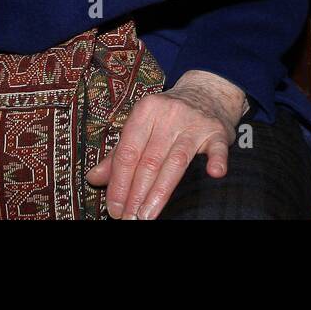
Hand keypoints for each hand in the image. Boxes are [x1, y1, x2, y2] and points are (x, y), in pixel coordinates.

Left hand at [86, 69, 246, 219]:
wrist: (207, 92)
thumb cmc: (168, 115)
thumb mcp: (141, 126)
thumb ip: (119, 153)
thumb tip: (93, 178)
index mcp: (146, 110)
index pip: (128, 152)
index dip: (119, 183)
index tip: (114, 208)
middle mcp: (170, 114)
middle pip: (150, 160)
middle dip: (137, 193)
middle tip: (130, 218)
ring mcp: (195, 122)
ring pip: (176, 161)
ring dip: (161, 191)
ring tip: (148, 214)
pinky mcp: (217, 131)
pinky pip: (217, 148)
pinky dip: (217, 161)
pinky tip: (214, 173)